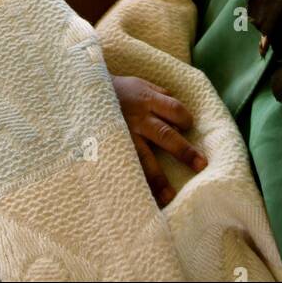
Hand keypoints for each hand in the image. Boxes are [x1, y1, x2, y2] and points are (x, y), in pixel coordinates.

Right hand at [111, 75, 206, 205]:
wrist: (80, 93)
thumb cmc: (115, 91)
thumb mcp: (138, 85)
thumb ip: (158, 95)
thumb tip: (178, 106)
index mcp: (146, 99)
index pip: (174, 109)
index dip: (185, 119)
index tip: (188, 127)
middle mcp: (137, 118)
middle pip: (165, 135)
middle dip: (183, 151)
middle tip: (201, 166)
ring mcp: (123, 135)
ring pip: (144, 158)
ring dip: (158, 179)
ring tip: (170, 197)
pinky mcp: (110, 148)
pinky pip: (124, 167)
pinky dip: (134, 182)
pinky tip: (140, 198)